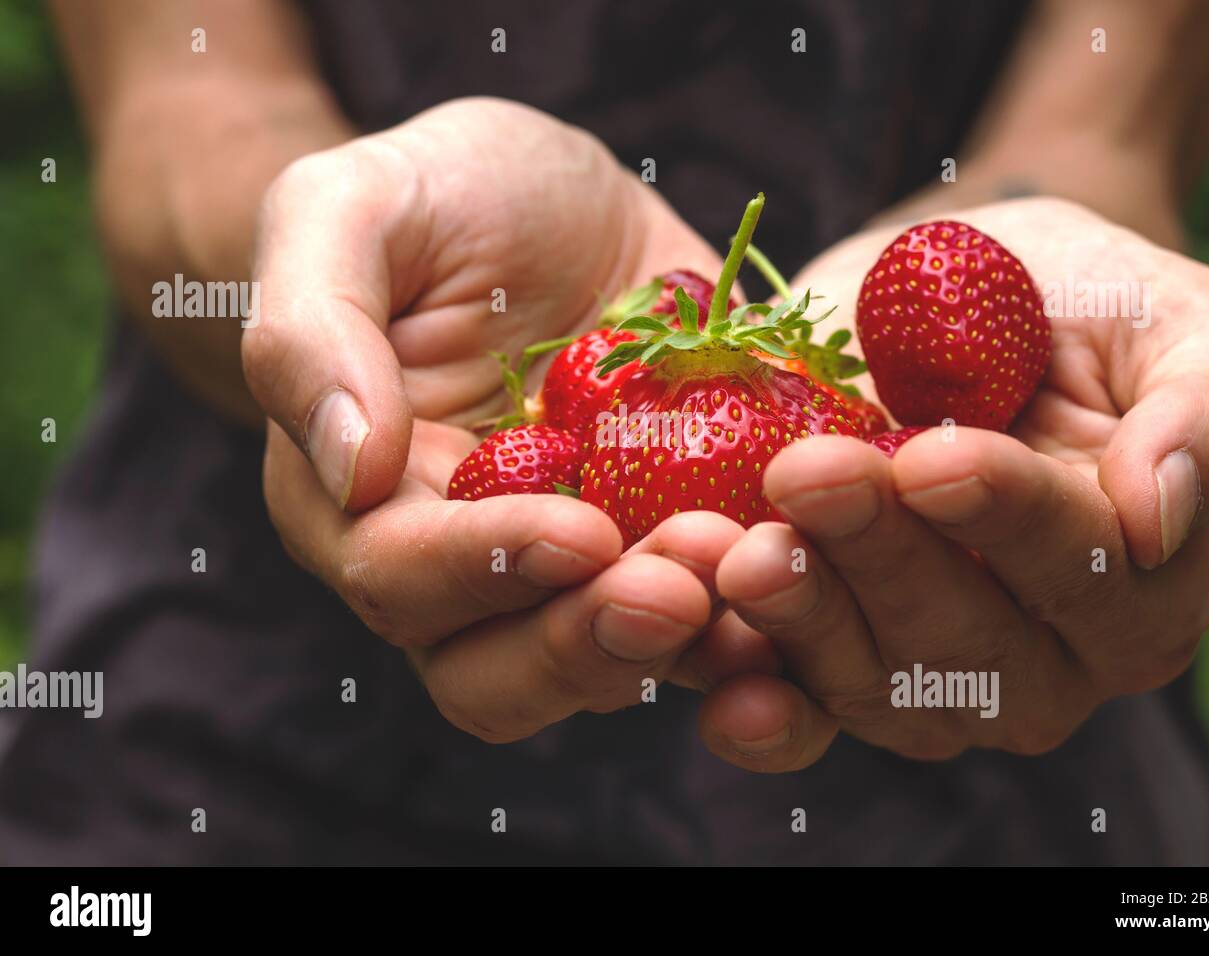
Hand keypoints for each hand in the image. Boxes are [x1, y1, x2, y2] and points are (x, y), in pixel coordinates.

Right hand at [243, 97, 750, 740]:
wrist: (552, 200)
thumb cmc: (434, 196)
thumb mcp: (350, 209)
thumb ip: (312, 332)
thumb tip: (354, 474)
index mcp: (363, 501)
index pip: (400, 577)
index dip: (485, 568)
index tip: (578, 531)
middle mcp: (461, 565)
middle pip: (494, 674)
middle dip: (587, 641)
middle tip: (681, 583)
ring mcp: (570, 568)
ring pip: (604, 669)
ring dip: (679, 643)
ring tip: (753, 564)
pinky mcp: (664, 547)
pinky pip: (708, 622)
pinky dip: (756, 619)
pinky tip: (809, 569)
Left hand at [701, 197, 1208, 769]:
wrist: (956, 299)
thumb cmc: (1081, 304)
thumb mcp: (1183, 326)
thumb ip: (1204, 417)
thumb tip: (1159, 519)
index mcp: (1137, 595)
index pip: (1080, 571)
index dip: (1006, 519)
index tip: (933, 456)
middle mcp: (1034, 665)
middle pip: (965, 649)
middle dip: (883, 562)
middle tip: (808, 478)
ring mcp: (921, 678)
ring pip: (869, 686)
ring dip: (800, 623)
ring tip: (741, 550)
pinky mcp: (821, 659)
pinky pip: (787, 706)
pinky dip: (744, 688)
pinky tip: (700, 647)